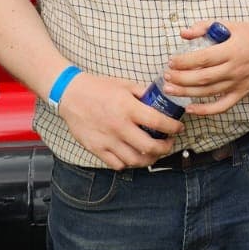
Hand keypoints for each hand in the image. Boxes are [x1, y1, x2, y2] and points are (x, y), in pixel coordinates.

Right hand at [55, 71, 175, 169]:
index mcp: (128, 108)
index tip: (178, 128)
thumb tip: (161, 99)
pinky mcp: (97, 148)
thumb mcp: (124, 84)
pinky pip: (117, 164)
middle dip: (165, 148)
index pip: (158, 122)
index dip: (173, 128)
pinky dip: (128, 163)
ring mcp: (107, 140)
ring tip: (154, 154)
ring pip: (135, 160)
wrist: (70, 94)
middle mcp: (119, 126)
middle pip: (150, 147)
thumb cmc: (98, 88)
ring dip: (149, 159)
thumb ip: (143, 93)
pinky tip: (132, 156)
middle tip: (168, 144)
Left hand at [166, 20, 248, 116]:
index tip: (171, 61)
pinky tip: (190, 108)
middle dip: (181, 78)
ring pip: (209, 92)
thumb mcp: (228, 25)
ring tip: (170, 89)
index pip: (203, 59)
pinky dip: (206, 110)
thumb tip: (183, 34)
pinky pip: (222, 105)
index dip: (184, 62)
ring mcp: (239, 83)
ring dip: (187, 92)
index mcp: (231, 50)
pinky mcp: (242, 92)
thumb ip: (204, 27)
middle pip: (203, 78)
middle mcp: (235, 69)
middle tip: (166, 76)